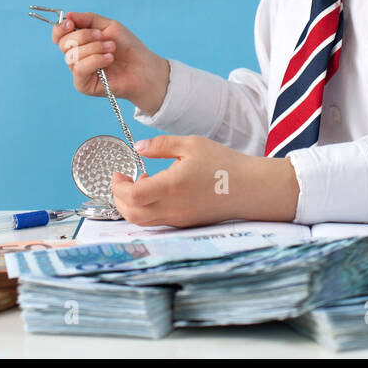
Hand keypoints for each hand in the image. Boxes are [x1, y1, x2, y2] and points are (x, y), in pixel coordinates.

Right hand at [48, 10, 169, 114]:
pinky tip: (109, 59)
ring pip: (72, 55)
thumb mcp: (108, 26)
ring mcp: (78, 72)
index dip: (61, 28)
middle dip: (84, 36)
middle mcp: (75, 58)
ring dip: (94, 48)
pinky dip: (95, 60)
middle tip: (103, 36)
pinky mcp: (83, 85)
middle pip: (64, 43)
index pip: (58, 36)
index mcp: (78, 43)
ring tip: (112, 48)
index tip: (70, 23)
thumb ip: (87, 19)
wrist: (142, 67)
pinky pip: (80, 68)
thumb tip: (68, 15)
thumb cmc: (126, 46)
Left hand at [109, 135, 299, 226]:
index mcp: (172, 187)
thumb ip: (161, 145)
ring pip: (142, 221)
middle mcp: (172, 208)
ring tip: (140, 182)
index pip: (132, 195)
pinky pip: (156, 221)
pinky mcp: (185, 223)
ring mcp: (178, 219)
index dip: (118, 186)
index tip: (118, 173)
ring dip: (131, 205)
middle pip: (131, 214)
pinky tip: (157, 190)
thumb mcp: (192, 144)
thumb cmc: (224, 163)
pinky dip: (146, 209)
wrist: (250, 188)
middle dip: (118, 198)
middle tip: (121, 180)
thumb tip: (138, 148)